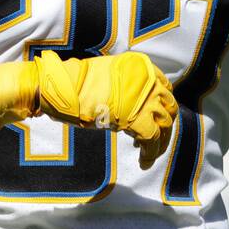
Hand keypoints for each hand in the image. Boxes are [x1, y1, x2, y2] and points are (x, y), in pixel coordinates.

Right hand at [32, 49, 177, 170]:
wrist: (61, 88)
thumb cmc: (77, 84)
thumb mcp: (108, 78)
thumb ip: (127, 88)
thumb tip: (137, 106)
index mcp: (140, 66)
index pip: (164, 88)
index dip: (161, 107)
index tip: (154, 120)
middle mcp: (146, 79)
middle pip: (168, 107)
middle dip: (163, 127)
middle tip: (153, 142)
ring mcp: (144, 98)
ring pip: (164, 125)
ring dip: (159, 143)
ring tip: (147, 155)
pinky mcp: (137, 118)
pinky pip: (152, 139)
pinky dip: (151, 153)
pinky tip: (143, 162)